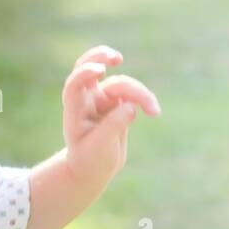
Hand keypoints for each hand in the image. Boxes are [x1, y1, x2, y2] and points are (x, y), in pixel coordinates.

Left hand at [62, 46, 159, 192]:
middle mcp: (86, 100)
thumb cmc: (90, 160)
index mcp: (75, 110)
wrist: (93, 169)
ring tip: (154, 111)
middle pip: (94, 71)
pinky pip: (131, 92)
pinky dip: (143, 98)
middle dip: (107, 65)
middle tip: (117, 59)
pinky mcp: (116, 103)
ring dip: (139, 92)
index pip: (74, 85)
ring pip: (120, 83)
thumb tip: (131, 106)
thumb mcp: (100, 148)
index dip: (85, 73)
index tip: (101, 71)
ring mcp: (101, 99)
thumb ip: (113, 126)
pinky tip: (153, 111)